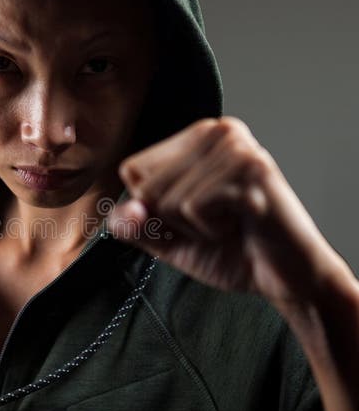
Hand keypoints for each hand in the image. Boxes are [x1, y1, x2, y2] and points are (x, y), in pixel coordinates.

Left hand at [107, 116, 346, 309]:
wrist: (286, 279)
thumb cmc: (233, 251)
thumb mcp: (168, 239)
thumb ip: (135, 225)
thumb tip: (123, 210)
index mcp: (196, 137)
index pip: (133, 170)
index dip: (152, 209)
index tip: (193, 218)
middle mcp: (217, 131)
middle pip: (146, 185)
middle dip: (173, 221)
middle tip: (216, 224)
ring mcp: (236, 147)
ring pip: (168, 198)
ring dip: (195, 228)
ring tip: (230, 224)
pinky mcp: (250, 169)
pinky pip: (193, 206)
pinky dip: (211, 229)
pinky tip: (241, 224)